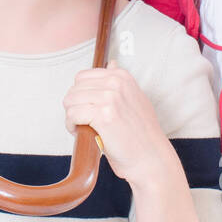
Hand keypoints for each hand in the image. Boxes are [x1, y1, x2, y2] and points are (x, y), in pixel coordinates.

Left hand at [63, 60, 175, 184]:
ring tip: (81, 127)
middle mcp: (116, 83)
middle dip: (73, 105)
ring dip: (71, 116)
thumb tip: (111, 64)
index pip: (82, 77)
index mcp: (122, 76)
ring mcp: (110, 98)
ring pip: (70, 101)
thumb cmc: (141, 133)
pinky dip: (71, 125)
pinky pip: (73, 115)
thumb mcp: (136, 99)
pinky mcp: (103, 116)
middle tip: (82, 121)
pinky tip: (79, 132)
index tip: (86, 108)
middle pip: (74, 89)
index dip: (80, 95)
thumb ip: (121, 83)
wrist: (151, 158)